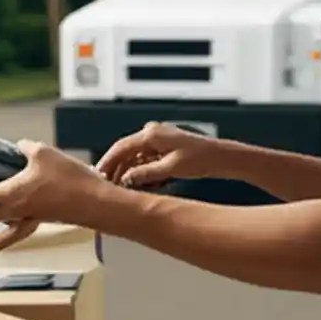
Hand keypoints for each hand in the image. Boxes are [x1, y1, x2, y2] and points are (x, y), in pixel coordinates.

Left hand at [0, 140, 105, 252]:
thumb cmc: (69, 177)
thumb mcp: (44, 153)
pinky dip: (5, 235)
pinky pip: (18, 232)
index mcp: (12, 193)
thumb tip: (19, 145)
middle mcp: (17, 210)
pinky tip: (3, 230)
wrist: (95, 202)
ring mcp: (31, 219)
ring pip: (0, 236)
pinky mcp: (43, 221)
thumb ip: (26, 148)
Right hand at [96, 122, 219, 188]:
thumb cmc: (201, 160)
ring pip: (135, 156)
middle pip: (126, 151)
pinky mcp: (163, 146)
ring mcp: (158, 138)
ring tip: (121, 187)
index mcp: (152, 133)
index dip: (108, 162)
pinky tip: (138, 183)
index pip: (121, 147)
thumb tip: (125, 179)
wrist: (222, 157)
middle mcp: (152, 132)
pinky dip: (140, 169)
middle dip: (117, 168)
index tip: (99, 175)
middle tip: (107, 184)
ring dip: (129, 171)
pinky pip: (145, 158)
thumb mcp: (171, 168)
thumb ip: (145, 173)